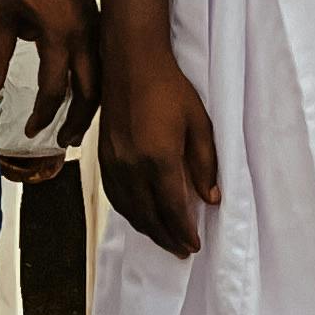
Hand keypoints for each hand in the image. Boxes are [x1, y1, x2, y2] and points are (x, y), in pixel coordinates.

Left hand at [0, 0, 98, 145]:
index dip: (43, 114)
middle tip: (63, 141)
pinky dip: (96, 85)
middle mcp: (84, 36)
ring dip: (90, 105)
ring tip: (76, 125)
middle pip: (90, 93)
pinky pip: (103, 63)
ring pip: (102, 80)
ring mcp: (95, 29)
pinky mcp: (97, 22)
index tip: (32, 128)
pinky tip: (85, 93)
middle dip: (77, 121)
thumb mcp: (2, 14)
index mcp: (59, 35)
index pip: (55, 89)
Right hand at [99, 35, 220, 257]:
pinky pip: (114, 195)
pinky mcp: (103, 156)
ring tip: (164, 239)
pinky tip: (139, 215)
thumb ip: (205, 164)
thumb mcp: (199, 124)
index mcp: (158, 159)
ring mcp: (113, 162)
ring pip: (129, 209)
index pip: (172, 208)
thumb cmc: (170, 88)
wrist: (131, 63)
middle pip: (149, 216)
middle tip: (182, 250)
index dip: (184, 231)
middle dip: (167, 237)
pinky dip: (128, 212)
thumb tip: (210, 198)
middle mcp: (132, 166)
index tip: (195, 245)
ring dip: (147, 229)